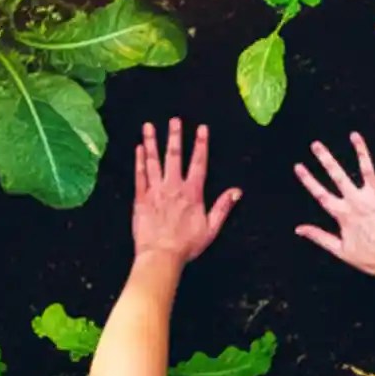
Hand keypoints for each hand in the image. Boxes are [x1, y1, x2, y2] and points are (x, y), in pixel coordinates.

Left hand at [133, 118, 241, 262]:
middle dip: (175, 136)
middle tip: (174, 119)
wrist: (160, 256)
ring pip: (154, 161)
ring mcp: (156, 191)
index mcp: (192, 193)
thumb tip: (236, 191)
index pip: (198, 163)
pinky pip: (140, 175)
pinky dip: (139, 161)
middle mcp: (174, 187)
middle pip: (174, 156)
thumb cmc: (186, 245)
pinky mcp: (141, 198)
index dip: (200, 144)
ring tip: (149, 126)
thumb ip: (222, 207)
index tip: (201, 128)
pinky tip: (138, 148)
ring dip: (152, 142)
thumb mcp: (210, 229)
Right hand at [294, 135, 374, 280]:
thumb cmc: (372, 260)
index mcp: (343, 214)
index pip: (321, 193)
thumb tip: (299, 229)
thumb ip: (319, 237)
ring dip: (360, 150)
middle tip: (316, 144)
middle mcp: (357, 201)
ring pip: (367, 168)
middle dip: (326, 158)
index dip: (308, 180)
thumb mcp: (341, 251)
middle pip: (338, 175)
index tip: (298, 166)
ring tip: (354, 136)